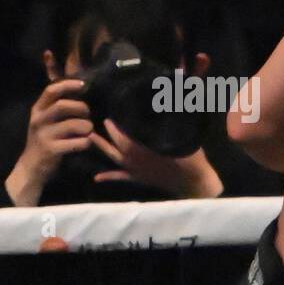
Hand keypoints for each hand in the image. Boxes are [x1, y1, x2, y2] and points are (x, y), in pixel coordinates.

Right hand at [5, 51, 92, 206]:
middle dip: (83, 109)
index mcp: (38, 108)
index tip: (83, 84)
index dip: (69, 85)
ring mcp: (44, 135)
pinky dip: (87, 142)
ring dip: (88, 127)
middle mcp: (39, 119)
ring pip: (76, 124)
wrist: (33, 166)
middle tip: (88, 115)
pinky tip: (85, 143)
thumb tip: (51, 59)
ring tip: (87, 131)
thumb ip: (55, 97)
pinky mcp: (52, 150)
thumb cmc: (46, 137)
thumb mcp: (46, 116)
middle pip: (65, 106)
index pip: (51, 90)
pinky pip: (79, 142)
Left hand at [90, 119, 222, 197]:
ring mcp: (133, 169)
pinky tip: (96, 178)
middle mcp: (132, 157)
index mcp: (139, 146)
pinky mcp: (138, 179)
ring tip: (89, 138)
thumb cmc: (189, 157)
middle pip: (114, 142)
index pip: (120, 132)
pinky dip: (108, 177)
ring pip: (112, 156)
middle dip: (108, 130)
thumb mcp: (181, 136)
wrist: (193, 181)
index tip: (113, 111)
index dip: (115, 122)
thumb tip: (166, 103)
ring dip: (101, 147)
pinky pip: (120, 177)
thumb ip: (170, 121)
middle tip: (103, 119)